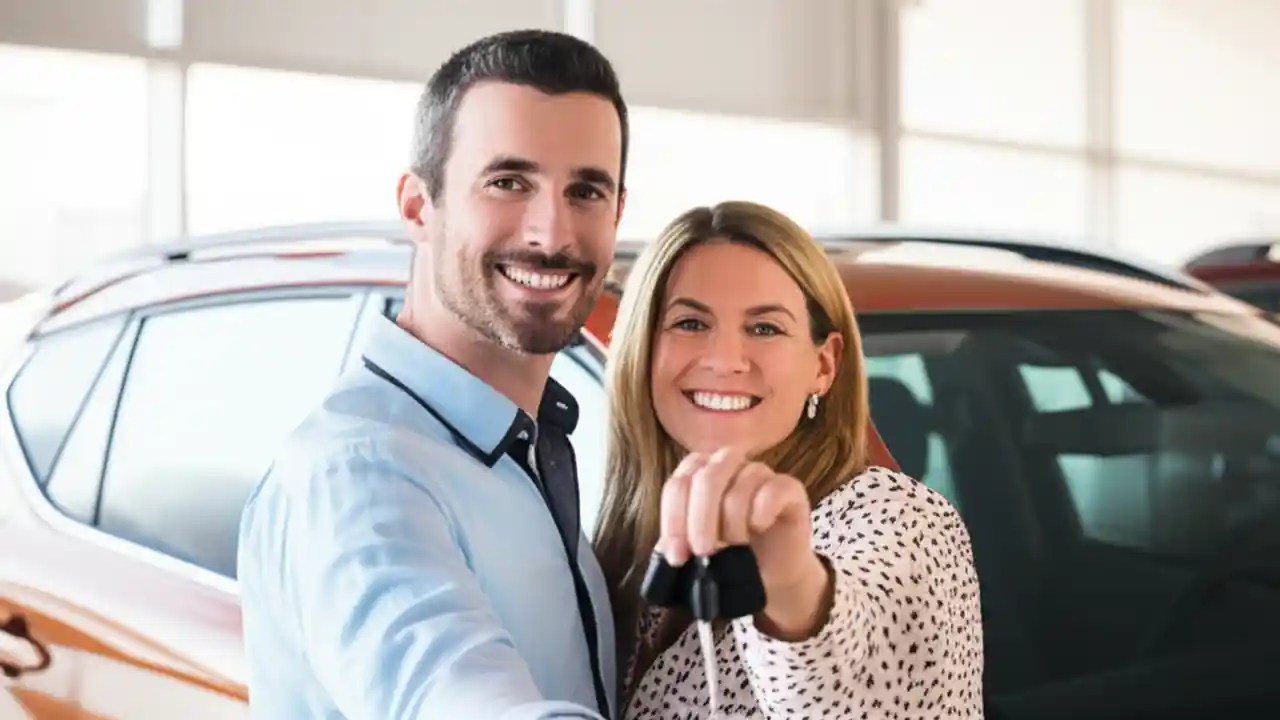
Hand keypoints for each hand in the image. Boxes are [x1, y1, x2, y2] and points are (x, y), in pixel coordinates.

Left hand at [658, 448, 831, 638]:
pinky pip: (773, 489)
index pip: (678, 485)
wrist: (772, 575)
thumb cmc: (730, 556)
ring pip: (740, 486)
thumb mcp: (696, 550)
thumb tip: (666, 549)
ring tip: (735, 546)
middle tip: (703, 551)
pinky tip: (760, 528)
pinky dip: (762, 512)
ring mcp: (760, 473)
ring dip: (733, 523)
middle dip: (700, 519)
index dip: (674, 520)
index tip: (677, 556)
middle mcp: (729, 464)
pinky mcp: (790, 487)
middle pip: (707, 477)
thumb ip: (679, 541)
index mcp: (698, 473)